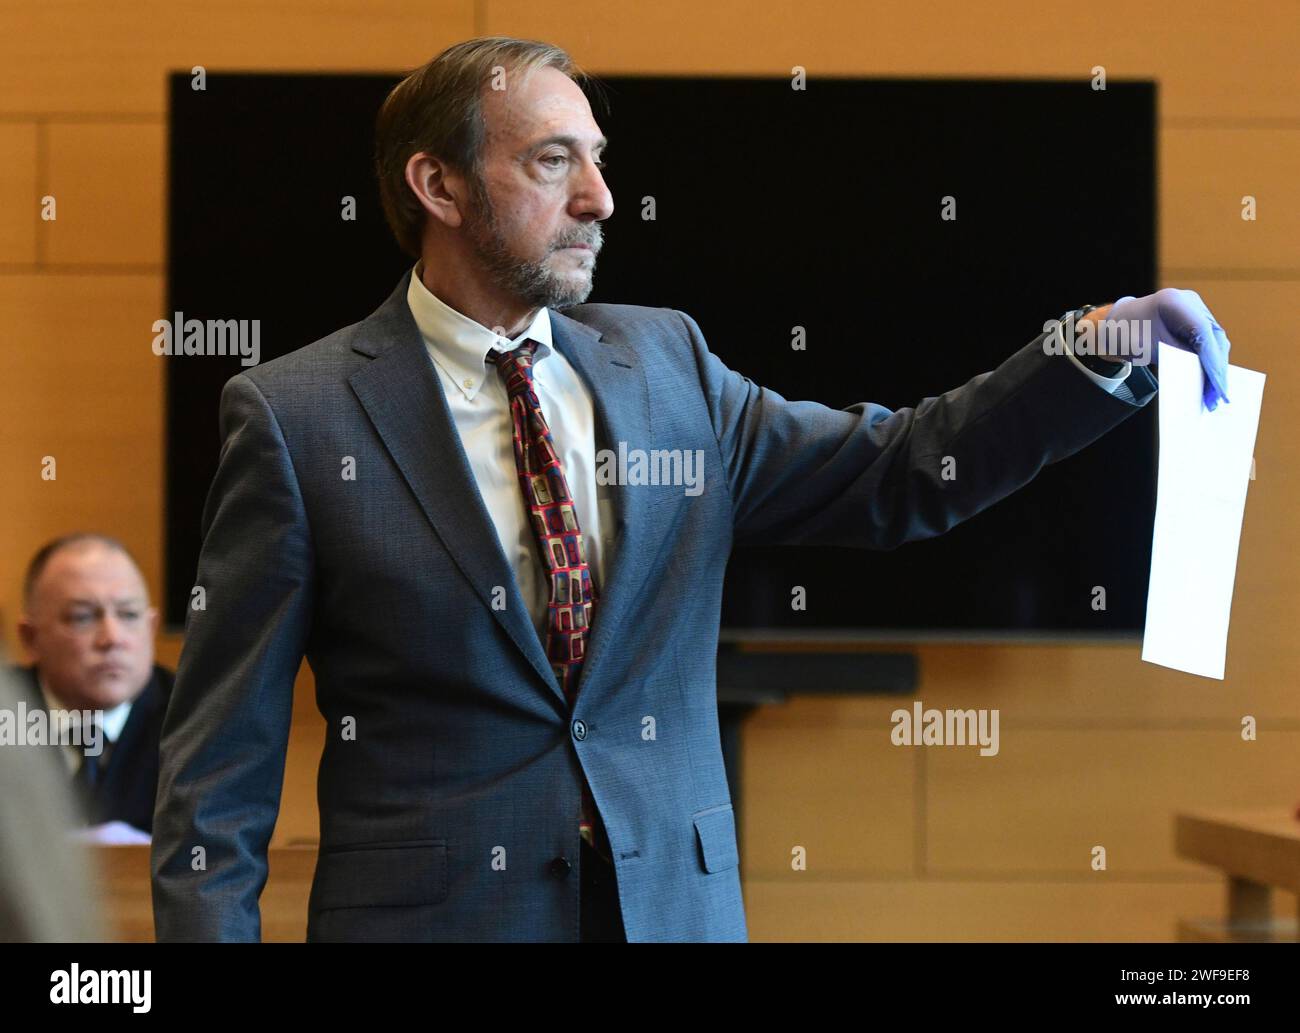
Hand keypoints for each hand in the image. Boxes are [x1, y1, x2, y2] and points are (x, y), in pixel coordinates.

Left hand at [1103, 288, 1230, 409]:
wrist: (1117, 324)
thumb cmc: (1125, 335)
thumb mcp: (1146, 350)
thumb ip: (1176, 359)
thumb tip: (1204, 376)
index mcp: (1173, 302)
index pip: (1202, 330)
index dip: (1212, 358)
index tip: (1216, 383)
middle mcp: (1189, 301)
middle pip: (1213, 336)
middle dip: (1217, 366)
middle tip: (1217, 395)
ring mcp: (1195, 308)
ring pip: (1216, 339)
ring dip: (1217, 365)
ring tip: (1215, 393)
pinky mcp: (1197, 318)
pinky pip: (1210, 340)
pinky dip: (1211, 359)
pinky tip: (1212, 379)